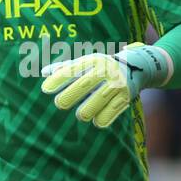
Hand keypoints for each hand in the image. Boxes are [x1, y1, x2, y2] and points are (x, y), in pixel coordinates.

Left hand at [40, 42, 169, 128]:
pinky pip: (108, 116)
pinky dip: (100, 120)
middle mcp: (106, 70)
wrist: (137, 67)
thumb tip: (42, 72)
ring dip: (84, 112)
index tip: (45, 89)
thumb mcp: (87, 62)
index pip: (72, 70)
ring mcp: (117, 85)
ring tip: (82, 114)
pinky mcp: (125, 98)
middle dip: (68, 96)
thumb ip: (66, 68)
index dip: (58, 79)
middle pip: (84, 85)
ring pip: (95, 103)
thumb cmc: (103, 67)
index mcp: (94, 60)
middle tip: (60, 103)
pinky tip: (97, 119)